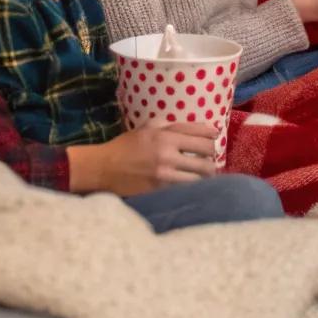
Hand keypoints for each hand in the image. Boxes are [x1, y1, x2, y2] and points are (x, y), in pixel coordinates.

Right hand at [68, 120, 218, 194]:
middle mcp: (167, 155)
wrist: (104, 169)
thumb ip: (169, 125)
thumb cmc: (125, 146)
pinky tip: (193, 185)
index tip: (214, 139)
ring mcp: (165, 175)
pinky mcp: (161, 191)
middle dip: (211, 157)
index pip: (200, 135)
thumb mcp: (145, 128)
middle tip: (208, 159)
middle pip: (206, 157)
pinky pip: (188, 189)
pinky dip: (194, 187)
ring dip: (206, 175)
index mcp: (164, 136)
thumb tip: (197, 127)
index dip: (212, 137)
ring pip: (201, 176)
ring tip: (204, 174)